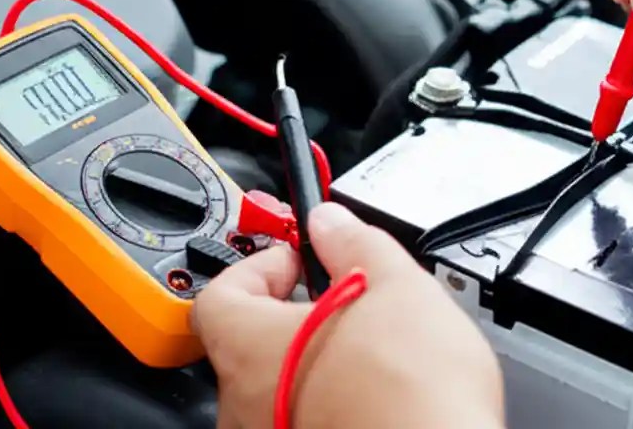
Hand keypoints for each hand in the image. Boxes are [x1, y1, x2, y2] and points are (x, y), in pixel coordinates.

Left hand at [192, 202, 504, 428]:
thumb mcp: (397, 286)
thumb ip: (354, 244)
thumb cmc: (412, 394)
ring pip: (275, 391)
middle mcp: (244, 405)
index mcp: (251, 348)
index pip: (220, 294)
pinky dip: (327, 404)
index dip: (260, 268)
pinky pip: (300, 421)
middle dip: (292, 317)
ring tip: (367, 353)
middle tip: (339, 303)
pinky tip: (374, 396)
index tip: (298, 260)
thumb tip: (332, 224)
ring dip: (310, 365)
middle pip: (247, 344)